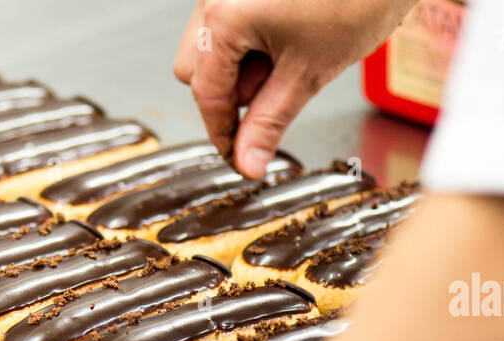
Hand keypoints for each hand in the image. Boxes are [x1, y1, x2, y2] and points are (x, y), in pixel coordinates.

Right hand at [173, 0, 415, 175]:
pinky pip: (230, 24)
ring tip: (290, 55)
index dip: (223, 131)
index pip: (206, 93)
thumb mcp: (308, 73)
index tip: (239, 155)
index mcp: (225, 17)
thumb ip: (269, 122)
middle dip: (231, 91)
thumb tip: (248, 162)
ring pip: (211, 47)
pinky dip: (251, 43)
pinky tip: (287, 38)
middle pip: (195, 68)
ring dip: (242, 67)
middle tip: (276, 89)